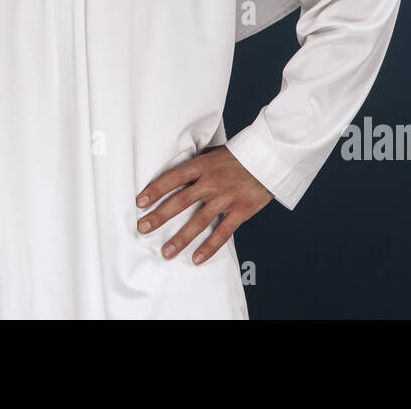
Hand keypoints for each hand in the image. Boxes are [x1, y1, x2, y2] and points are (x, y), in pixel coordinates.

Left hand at [135, 144, 272, 264]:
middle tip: (143, 228)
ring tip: (166, 252)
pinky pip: (222, 232)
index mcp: (203, 166)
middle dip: (159, 216)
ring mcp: (226, 198)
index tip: (140, 202)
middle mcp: (212, 182)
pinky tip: (197, 258)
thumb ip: (196, 165)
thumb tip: (175, 174)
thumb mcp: (214, 153)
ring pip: (199, 221)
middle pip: (181, 201)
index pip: (173, 178)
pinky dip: (209, 247)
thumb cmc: (239, 156)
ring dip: (180, 238)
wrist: (270, 158)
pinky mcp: (241, 210)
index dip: (155, 190)